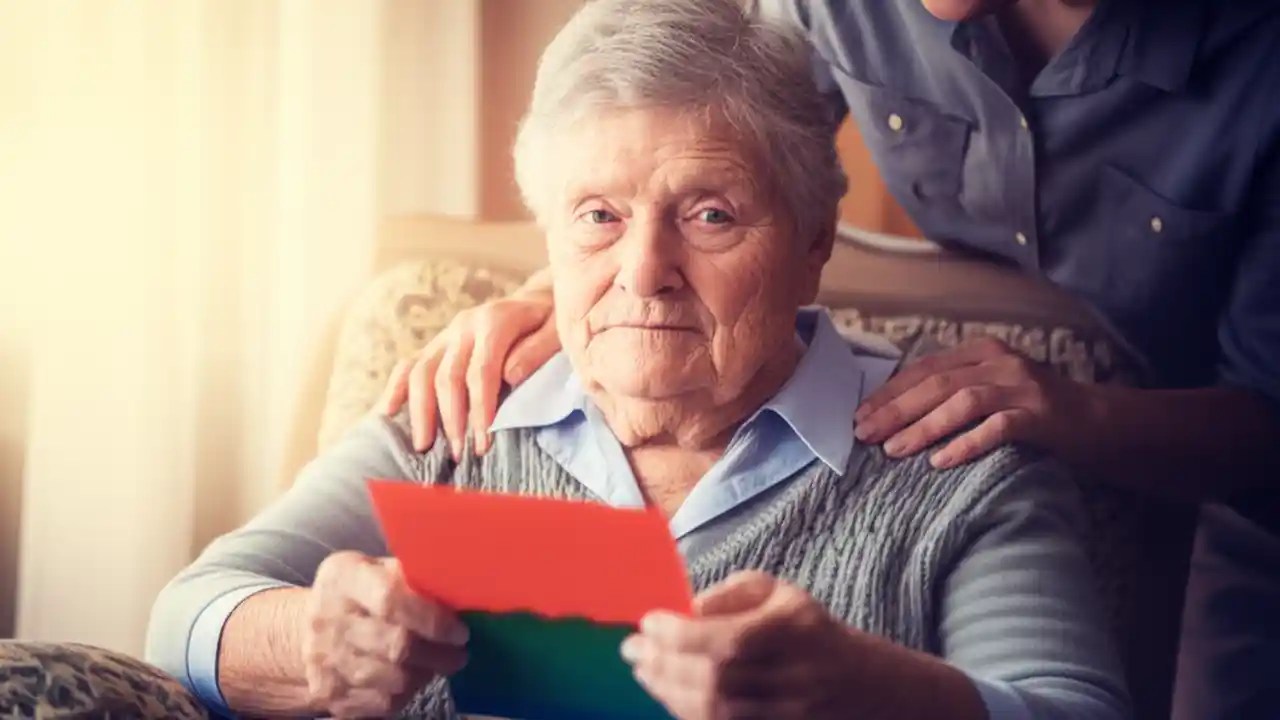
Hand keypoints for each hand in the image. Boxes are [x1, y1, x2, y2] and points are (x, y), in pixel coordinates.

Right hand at [303, 552, 468, 718]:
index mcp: (343, 578)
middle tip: (459, 654)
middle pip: (396, 646)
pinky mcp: (327, 694)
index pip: (391, 600)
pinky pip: (382, 703)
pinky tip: (412, 679)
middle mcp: (327, 619)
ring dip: (424, 675)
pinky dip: (405, 694)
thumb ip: (410, 577)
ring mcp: (324, 660)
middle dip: (438, 654)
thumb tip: (459, 593)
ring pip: (393, 680)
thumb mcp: (377, 569)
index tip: (460, 632)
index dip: (433, 620)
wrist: (303, 629)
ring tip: (435, 664)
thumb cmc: (357, 594)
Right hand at [378, 286, 558, 456]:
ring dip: (421, 412)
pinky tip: (387, 414)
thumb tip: (509, 376)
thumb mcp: (558, 331)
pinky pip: (409, 365)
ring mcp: (446, 335)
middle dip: (451, 420)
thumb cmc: (551, 323)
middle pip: (447, 376)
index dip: (480, 409)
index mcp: (494, 322)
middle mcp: (464, 326)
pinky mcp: (436, 345)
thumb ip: (537, 350)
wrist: (534, 302)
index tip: (483, 444)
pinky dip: (396, 389)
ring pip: (421, 372)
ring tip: (424, 447)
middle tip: (458, 455)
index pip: (481, 371)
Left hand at [621, 571, 849, 719]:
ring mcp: (784, 712)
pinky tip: (666, 693)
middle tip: (631, 649)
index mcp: (790, 630)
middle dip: (662, 663)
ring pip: (715, 711)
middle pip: (715, 680)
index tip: (646, 622)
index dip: (677, 635)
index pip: (725, 639)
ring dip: (667, 690)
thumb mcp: (777, 593)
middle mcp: (790, 675)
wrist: (859, 684)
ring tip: (642, 669)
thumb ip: (731, 593)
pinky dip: (687, 712)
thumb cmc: (806, 629)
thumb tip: (687, 607)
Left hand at [853, 337, 1103, 468]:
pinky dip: (966, 443)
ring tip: (894, 450)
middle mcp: (999, 362)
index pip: (924, 368)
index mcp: (981, 352)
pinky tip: (941, 461)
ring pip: (962, 402)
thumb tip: (895, 413)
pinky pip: (997, 427)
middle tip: (865, 434)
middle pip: (936, 383)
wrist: (1097, 420)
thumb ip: (953, 390)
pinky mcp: (1040, 414)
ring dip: (923, 427)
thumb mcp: (991, 388)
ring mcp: (1021, 386)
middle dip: (895, 409)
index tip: (860, 414)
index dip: (889, 391)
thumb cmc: (1032, 409)